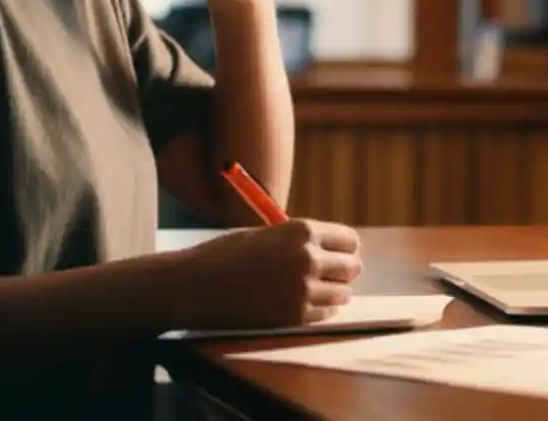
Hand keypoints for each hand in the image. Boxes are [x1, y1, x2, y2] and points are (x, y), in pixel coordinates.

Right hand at [171, 220, 361, 329]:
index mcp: (302, 231)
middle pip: (353, 267)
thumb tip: (330, 250)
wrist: (195, 286)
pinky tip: (303, 303)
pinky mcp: (294, 316)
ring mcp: (303, 289)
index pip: (350, 240)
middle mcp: (308, 258)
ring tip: (315, 290)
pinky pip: (326, 314)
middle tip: (330, 274)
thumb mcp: (267, 234)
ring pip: (344, 293)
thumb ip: (299, 240)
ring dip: (334, 292)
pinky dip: (321, 310)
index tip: (339, 254)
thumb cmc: (226, 255)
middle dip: (344, 270)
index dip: (345, 248)